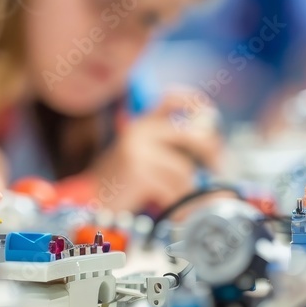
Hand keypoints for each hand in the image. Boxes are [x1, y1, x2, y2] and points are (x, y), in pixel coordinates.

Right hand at [89, 91, 221, 212]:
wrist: (88, 201)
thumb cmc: (119, 183)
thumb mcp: (141, 156)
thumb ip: (168, 148)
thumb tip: (209, 147)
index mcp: (140, 124)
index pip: (171, 100)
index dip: (194, 102)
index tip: (211, 116)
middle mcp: (139, 132)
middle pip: (192, 135)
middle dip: (210, 153)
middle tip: (217, 167)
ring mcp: (139, 151)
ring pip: (184, 169)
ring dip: (186, 188)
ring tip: (175, 197)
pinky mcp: (140, 173)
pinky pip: (174, 188)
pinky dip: (177, 201)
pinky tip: (169, 206)